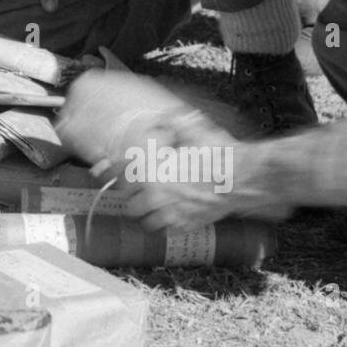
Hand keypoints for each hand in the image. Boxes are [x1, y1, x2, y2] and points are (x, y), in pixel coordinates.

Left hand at [58, 69, 248, 230]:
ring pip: (140, 218)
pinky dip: (159, 225)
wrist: (242, 179)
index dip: (110, 172)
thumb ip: (172, 122)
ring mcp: (169, 212)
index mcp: (152, 169)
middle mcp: (155, 193)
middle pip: (127, 199)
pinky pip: (160, 230)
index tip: (104, 171)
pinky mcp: (182, 226)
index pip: (118, 174)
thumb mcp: (193, 130)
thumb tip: (162, 116)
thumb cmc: (217, 154)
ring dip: (142, 211)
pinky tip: (164, 215)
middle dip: (130, 193)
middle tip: (136, 187)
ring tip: (147, 203)